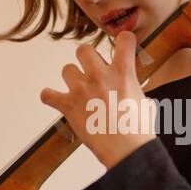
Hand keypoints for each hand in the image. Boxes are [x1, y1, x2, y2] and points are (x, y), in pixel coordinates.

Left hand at [39, 30, 157, 168]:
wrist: (126, 150)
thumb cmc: (138, 129)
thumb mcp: (142, 99)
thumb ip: (130, 85)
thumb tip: (126, 84)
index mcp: (123, 72)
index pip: (124, 39)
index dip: (124, 42)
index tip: (123, 46)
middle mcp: (100, 76)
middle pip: (83, 49)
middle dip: (87, 58)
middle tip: (94, 73)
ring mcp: (81, 90)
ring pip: (66, 69)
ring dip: (72, 78)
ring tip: (80, 91)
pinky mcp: (68, 106)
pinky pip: (47, 95)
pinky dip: (50, 97)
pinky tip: (57, 100)